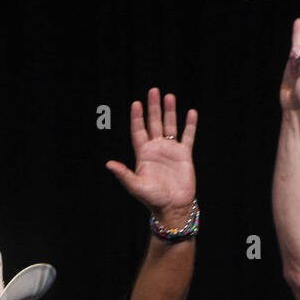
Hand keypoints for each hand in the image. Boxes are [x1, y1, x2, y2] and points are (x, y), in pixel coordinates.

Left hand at [106, 87, 196, 225]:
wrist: (173, 207)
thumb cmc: (153, 199)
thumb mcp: (136, 186)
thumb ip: (124, 174)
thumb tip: (108, 164)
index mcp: (143, 154)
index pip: (139, 131)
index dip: (137, 118)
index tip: (136, 104)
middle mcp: (156, 149)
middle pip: (154, 123)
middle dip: (153, 107)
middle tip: (153, 91)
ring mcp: (171, 151)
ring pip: (170, 126)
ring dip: (170, 112)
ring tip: (170, 96)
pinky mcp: (184, 155)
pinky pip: (188, 137)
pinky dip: (189, 125)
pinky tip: (190, 113)